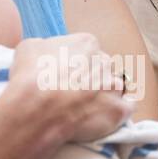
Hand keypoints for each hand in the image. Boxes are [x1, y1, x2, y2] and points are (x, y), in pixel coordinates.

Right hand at [9, 34, 134, 142]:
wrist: (38, 108)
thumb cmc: (30, 77)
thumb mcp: (29, 48)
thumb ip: (45, 46)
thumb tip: (46, 52)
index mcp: (86, 43)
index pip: (88, 50)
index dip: (76, 64)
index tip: (67, 76)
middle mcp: (105, 61)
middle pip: (102, 68)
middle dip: (92, 78)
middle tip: (75, 93)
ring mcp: (114, 85)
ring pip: (115, 87)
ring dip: (105, 94)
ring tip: (88, 107)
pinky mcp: (119, 110)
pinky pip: (127, 108)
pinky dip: (120, 111)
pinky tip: (108, 115)